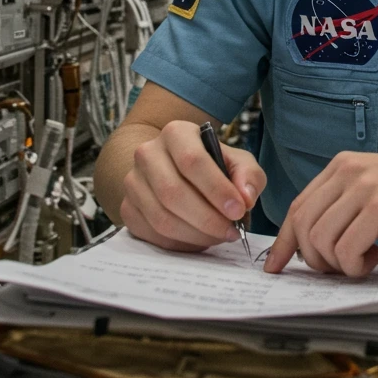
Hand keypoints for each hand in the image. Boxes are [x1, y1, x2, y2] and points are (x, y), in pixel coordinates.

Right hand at [121, 121, 265, 251]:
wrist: (174, 169)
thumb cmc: (212, 166)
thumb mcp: (237, 162)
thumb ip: (249, 176)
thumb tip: (246, 198)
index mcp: (176, 133)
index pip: (192, 161)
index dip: (216, 189)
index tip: (239, 210)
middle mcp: (147, 153)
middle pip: (173, 193)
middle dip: (207, 218)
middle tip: (231, 231)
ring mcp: (133, 182)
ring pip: (161, 218)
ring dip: (195, 235)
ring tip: (219, 236)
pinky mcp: (128, 209)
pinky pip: (153, 234)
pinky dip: (181, 244)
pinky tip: (200, 239)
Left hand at [263, 151, 377, 276]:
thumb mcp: (375, 188)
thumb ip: (345, 205)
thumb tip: (315, 243)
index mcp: (342, 166)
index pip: (298, 207)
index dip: (283, 242)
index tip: (277, 265)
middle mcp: (348, 171)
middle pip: (303, 225)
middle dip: (313, 259)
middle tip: (339, 268)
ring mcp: (365, 187)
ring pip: (321, 240)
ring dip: (337, 264)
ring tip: (362, 262)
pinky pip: (347, 249)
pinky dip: (354, 265)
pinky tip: (375, 259)